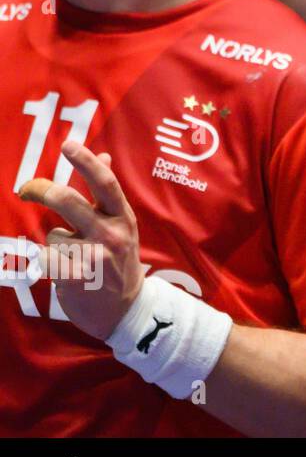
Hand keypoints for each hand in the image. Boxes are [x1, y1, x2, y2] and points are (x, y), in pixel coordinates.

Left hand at [18, 141, 143, 340]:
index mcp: (124, 217)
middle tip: (27, 189)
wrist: (127, 311)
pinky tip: (63, 271)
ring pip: (54, 235)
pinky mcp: (78, 279)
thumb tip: (103, 156)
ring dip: (55, 243)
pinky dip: (47, 263)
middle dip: (42, 190)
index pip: (105, 183)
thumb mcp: (123, 225)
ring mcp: (96, 257)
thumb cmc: (120, 262)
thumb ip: (107, 193)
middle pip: (69, 201)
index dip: (85, 162)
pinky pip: (46, 261)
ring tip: (70, 256)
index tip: (68, 145)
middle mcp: (112, 234)